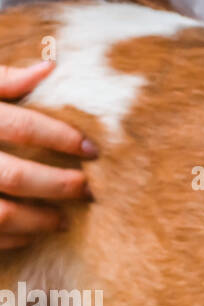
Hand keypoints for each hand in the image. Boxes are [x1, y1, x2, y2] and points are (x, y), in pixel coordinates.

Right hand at [0, 62, 96, 249]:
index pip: (23, 126)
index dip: (61, 137)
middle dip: (59, 185)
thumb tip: (49, 67)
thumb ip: (3, 80)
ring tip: (63, 220)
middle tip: (87, 189)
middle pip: (16, 176)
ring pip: (0, 214)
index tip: (92, 150)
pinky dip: (10, 239)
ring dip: (38, 221)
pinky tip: (29, 234)